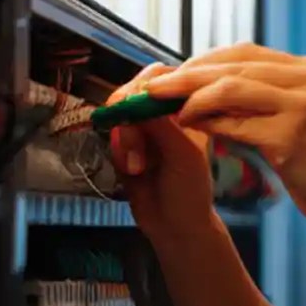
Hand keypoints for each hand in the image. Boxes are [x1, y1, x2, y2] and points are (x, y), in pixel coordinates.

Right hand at [107, 63, 218, 244]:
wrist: (174, 226)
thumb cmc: (190, 191)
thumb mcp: (182, 155)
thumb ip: (162, 125)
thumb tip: (139, 97)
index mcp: (191, 107)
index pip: (166, 79)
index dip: (146, 85)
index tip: (134, 101)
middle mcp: (168, 112)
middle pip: (135, 89)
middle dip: (129, 114)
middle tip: (132, 142)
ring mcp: (146, 127)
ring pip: (120, 114)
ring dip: (126, 140)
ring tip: (139, 167)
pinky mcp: (129, 143)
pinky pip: (114, 136)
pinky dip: (120, 152)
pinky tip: (134, 171)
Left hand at [144, 42, 305, 224]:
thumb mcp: (299, 115)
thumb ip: (265, 96)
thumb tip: (209, 88)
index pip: (244, 52)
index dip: (203, 61)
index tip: (174, 74)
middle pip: (232, 65)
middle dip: (186, 74)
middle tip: (153, 86)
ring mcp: (301, 105)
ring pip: (230, 87)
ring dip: (190, 96)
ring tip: (163, 106)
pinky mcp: (291, 134)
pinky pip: (235, 123)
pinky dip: (207, 122)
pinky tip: (190, 127)